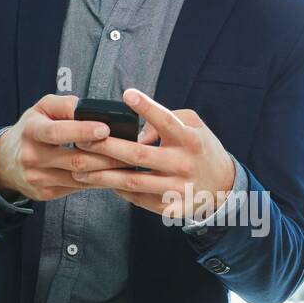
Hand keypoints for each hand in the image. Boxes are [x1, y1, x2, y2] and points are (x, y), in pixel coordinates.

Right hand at [0, 93, 137, 202]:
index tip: (106, 129)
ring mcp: (37, 179)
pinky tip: (113, 175)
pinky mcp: (44, 194)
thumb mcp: (41, 109)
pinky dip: (97, 181)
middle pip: (74, 160)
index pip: (57, 132)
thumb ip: (65, 105)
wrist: (6, 161)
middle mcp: (31, 156)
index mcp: (31, 131)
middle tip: (131, 150)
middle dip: (105, 156)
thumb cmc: (32, 129)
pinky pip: (76, 188)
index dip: (82, 131)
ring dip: (106, 171)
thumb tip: (89, 108)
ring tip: (128, 163)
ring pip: (79, 178)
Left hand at [74, 88, 236, 219]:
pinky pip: (139, 199)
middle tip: (81, 140)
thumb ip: (167, 120)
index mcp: (190, 139)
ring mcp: (177, 188)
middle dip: (106, 146)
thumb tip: (137, 131)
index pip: (166, 120)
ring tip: (79, 170)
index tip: (127, 94)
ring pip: (132, 181)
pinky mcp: (172, 208)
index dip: (147, 107)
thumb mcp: (194, 127)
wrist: (224, 188)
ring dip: (103, 176)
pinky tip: (101, 184)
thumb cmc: (201, 149)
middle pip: (138, 154)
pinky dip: (119, 191)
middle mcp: (183, 164)